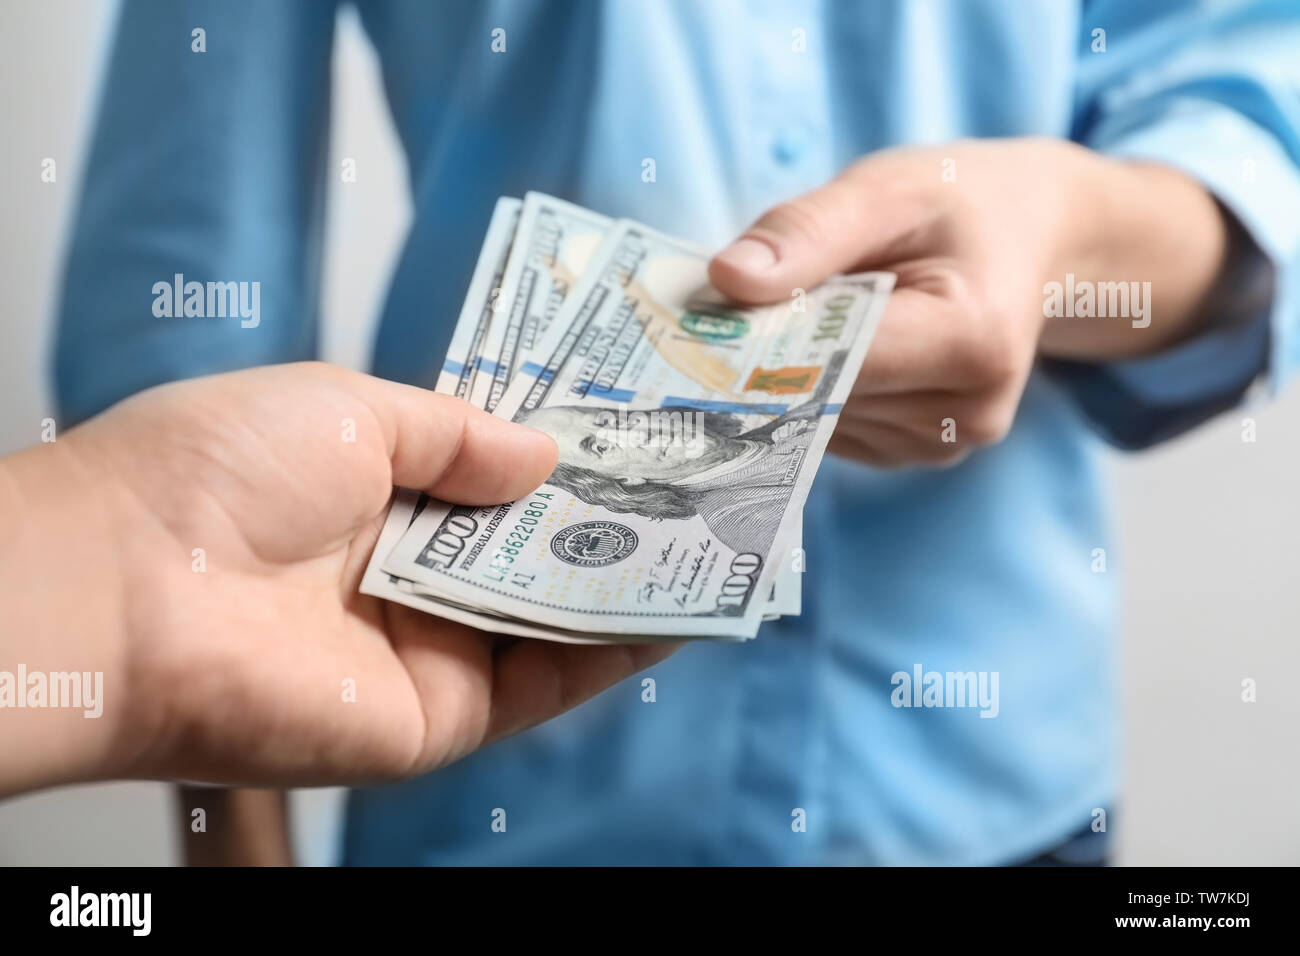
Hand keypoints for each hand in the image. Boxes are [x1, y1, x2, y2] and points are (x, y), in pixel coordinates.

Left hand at [0, 363, 671, 794]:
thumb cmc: (214, 473)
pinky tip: (671, 606)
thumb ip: (458, 434)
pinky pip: (545, 682)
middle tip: (697, 485)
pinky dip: (612, 649)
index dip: (563, 465)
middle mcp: (404, 579)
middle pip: (532, 554)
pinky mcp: (439, 713)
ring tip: (714, 536)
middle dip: (612, 521)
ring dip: (628, 581)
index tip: (636, 437)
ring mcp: (426, 649)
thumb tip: (545, 453)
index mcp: (375, 501)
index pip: (493, 487)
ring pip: (552, 620)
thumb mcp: (352, 408)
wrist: (133, 589)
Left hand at [709, 138, 1231, 466]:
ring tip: (783, 311)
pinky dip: (800, 386)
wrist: (1028, 239)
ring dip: (777, 371)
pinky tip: (812, 345)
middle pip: (818, 396)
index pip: (835, 361)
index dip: (757, 344)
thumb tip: (728, 279)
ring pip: (811, 418)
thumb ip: (810, 230)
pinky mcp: (910, 452)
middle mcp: (964, 414)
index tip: (689, 324)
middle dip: (758, 354)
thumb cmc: (958, 203)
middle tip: (703, 310)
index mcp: (973, 341)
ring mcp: (937, 444)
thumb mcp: (888, 187)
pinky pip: (823, 427)